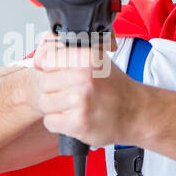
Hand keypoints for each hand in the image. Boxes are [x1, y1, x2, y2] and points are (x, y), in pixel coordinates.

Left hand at [28, 29, 136, 147]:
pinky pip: (49, 121)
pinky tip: (74, 118)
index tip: (56, 74)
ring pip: (44, 102)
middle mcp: (83, 77)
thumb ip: (70, 52)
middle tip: (68, 94)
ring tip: (72, 106)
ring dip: (55, 107)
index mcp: (86, 58)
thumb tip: (39, 56)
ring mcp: (80, 101)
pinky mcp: (78, 122)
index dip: (48, 69)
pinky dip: (59, 123)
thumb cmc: (115, 88)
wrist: (136, 113)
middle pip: (43, 82)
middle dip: (52, 89)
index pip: (47, 59)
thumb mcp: (97, 59)